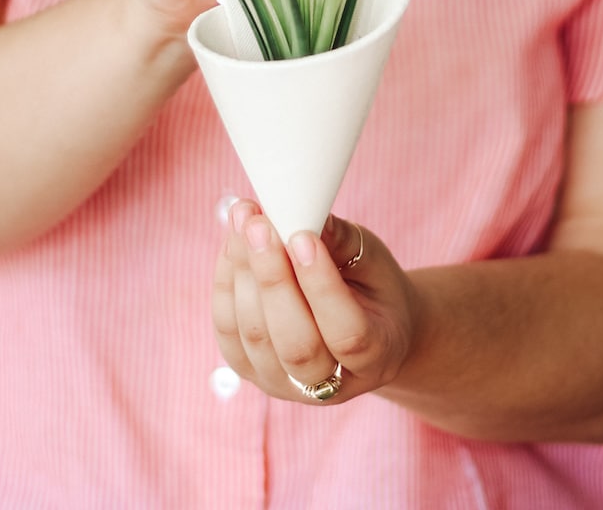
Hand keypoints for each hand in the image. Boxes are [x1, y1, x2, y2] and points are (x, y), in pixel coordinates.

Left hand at [212, 200, 419, 404]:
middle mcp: (332, 386)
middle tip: (259, 224)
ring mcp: (286, 385)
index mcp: (376, 356)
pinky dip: (225, 282)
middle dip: (272, 277)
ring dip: (242, 272)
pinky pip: (228, 330)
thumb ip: (344, 242)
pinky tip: (233, 241)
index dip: (321, 286)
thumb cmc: (371, 288)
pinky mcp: (251, 371)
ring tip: (242, 219)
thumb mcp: (372, 261)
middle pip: (295, 342)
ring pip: (255, 336)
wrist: (361, 327)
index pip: (347, 333)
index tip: (302, 237)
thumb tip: (304, 216)